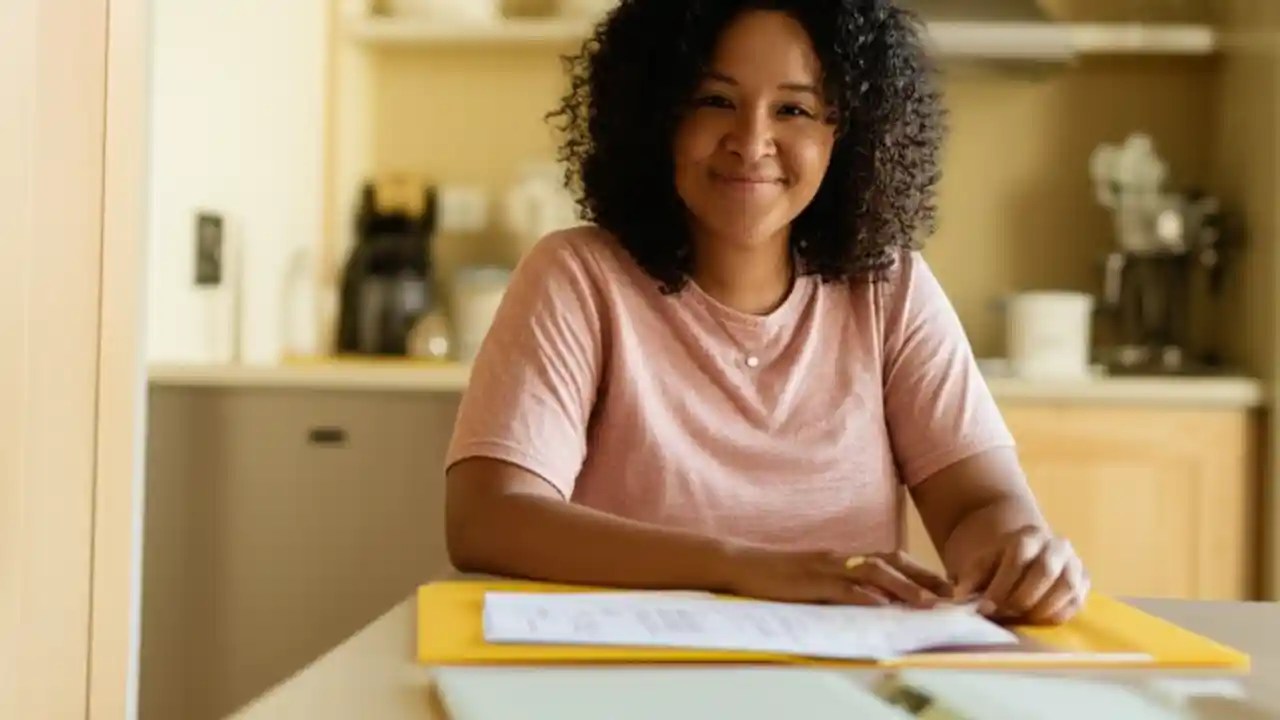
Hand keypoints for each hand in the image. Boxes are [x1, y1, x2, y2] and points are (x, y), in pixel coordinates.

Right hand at [722, 546, 954, 606]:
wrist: (741, 564)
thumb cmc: (776, 575)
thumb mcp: (815, 578)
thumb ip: (841, 584)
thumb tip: (872, 600)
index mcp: (842, 557)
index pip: (889, 559)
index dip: (920, 571)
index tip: (946, 586)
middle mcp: (840, 557)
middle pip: (890, 561)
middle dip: (923, 578)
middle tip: (951, 594)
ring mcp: (825, 567)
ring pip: (873, 573)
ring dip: (903, 587)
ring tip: (927, 602)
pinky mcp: (810, 581)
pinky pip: (842, 588)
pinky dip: (864, 596)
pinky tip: (881, 605)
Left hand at [953, 526, 1089, 624]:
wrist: (1022, 553)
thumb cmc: (997, 561)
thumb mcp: (979, 562)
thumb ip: (971, 577)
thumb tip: (960, 597)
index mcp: (1028, 535)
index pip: (1018, 558)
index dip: (1001, 585)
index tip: (985, 606)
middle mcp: (1057, 546)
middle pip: (1045, 572)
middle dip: (1021, 598)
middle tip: (1002, 614)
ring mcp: (1074, 564)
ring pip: (1066, 587)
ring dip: (1040, 608)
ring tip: (1017, 618)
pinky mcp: (1084, 584)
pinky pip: (1075, 603)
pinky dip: (1055, 615)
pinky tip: (1034, 620)